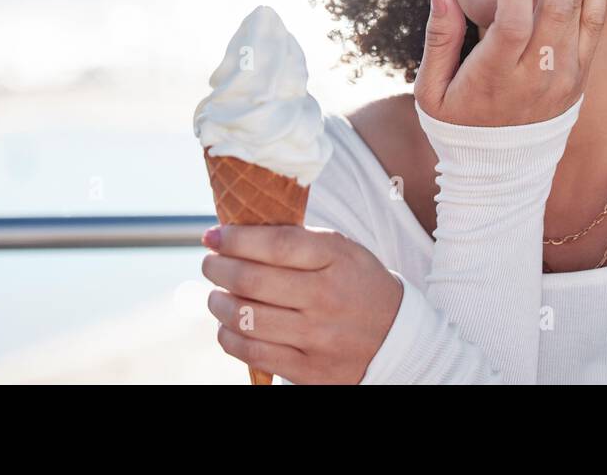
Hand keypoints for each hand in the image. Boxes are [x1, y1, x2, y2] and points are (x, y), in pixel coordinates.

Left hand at [201, 224, 403, 383]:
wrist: (396, 337)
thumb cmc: (357, 284)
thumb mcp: (342, 249)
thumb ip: (297, 240)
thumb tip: (236, 234)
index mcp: (336, 258)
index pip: (274, 245)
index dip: (235, 239)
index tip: (214, 236)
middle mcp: (327, 297)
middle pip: (251, 281)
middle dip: (218, 268)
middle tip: (210, 264)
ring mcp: (319, 338)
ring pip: (245, 319)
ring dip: (218, 303)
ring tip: (217, 295)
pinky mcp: (310, 371)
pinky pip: (253, 353)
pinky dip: (229, 336)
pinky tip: (228, 326)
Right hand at [414, 0, 606, 126]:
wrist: (499, 169)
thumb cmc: (457, 124)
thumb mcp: (431, 91)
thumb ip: (438, 40)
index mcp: (495, 78)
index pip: (513, 25)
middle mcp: (537, 76)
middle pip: (553, 10)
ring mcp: (563, 77)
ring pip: (578, 14)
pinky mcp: (579, 76)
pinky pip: (595, 28)